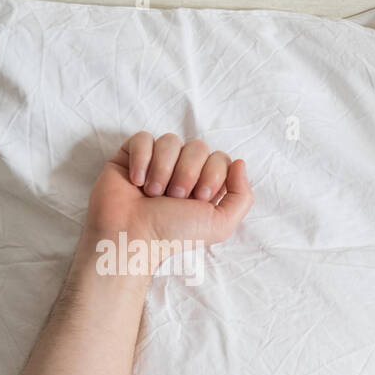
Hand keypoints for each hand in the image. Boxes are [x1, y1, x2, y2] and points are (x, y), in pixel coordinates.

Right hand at [83, 132, 253, 247]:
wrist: (132, 235)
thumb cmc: (175, 234)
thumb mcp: (221, 224)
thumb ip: (242, 196)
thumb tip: (240, 162)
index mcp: (207, 184)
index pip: (221, 158)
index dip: (212, 175)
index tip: (199, 198)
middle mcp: (184, 171)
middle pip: (198, 147)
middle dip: (188, 173)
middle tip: (174, 198)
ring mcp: (157, 162)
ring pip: (171, 141)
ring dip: (163, 169)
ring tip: (153, 194)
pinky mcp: (131, 156)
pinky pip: (143, 138)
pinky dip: (141, 159)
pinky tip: (136, 182)